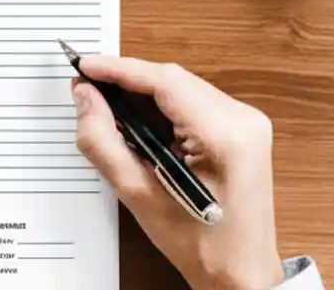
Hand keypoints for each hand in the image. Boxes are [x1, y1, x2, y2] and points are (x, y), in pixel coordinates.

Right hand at [72, 58, 283, 289]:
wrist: (241, 272)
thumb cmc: (202, 245)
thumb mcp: (138, 194)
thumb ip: (104, 141)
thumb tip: (86, 98)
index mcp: (226, 136)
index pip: (164, 82)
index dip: (119, 69)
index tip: (86, 65)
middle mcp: (243, 120)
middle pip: (173, 80)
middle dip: (127, 79)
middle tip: (88, 87)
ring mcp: (247, 122)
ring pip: (182, 87)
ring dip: (143, 91)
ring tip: (107, 103)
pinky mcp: (243, 127)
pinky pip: (195, 100)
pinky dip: (162, 103)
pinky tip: (138, 116)